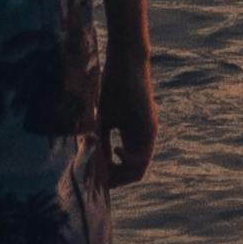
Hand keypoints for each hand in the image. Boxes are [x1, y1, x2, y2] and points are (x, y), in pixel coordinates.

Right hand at [100, 49, 156, 188]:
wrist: (125, 63)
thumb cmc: (111, 87)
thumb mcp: (101, 119)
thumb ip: (99, 141)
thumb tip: (92, 163)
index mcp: (131, 137)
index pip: (125, 168)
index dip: (110, 177)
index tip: (94, 176)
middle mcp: (142, 139)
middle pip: (132, 174)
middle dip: (113, 179)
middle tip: (98, 176)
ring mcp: (148, 134)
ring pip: (139, 169)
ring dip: (119, 173)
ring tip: (104, 167)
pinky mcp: (149, 127)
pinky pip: (143, 157)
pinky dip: (127, 160)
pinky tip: (114, 149)